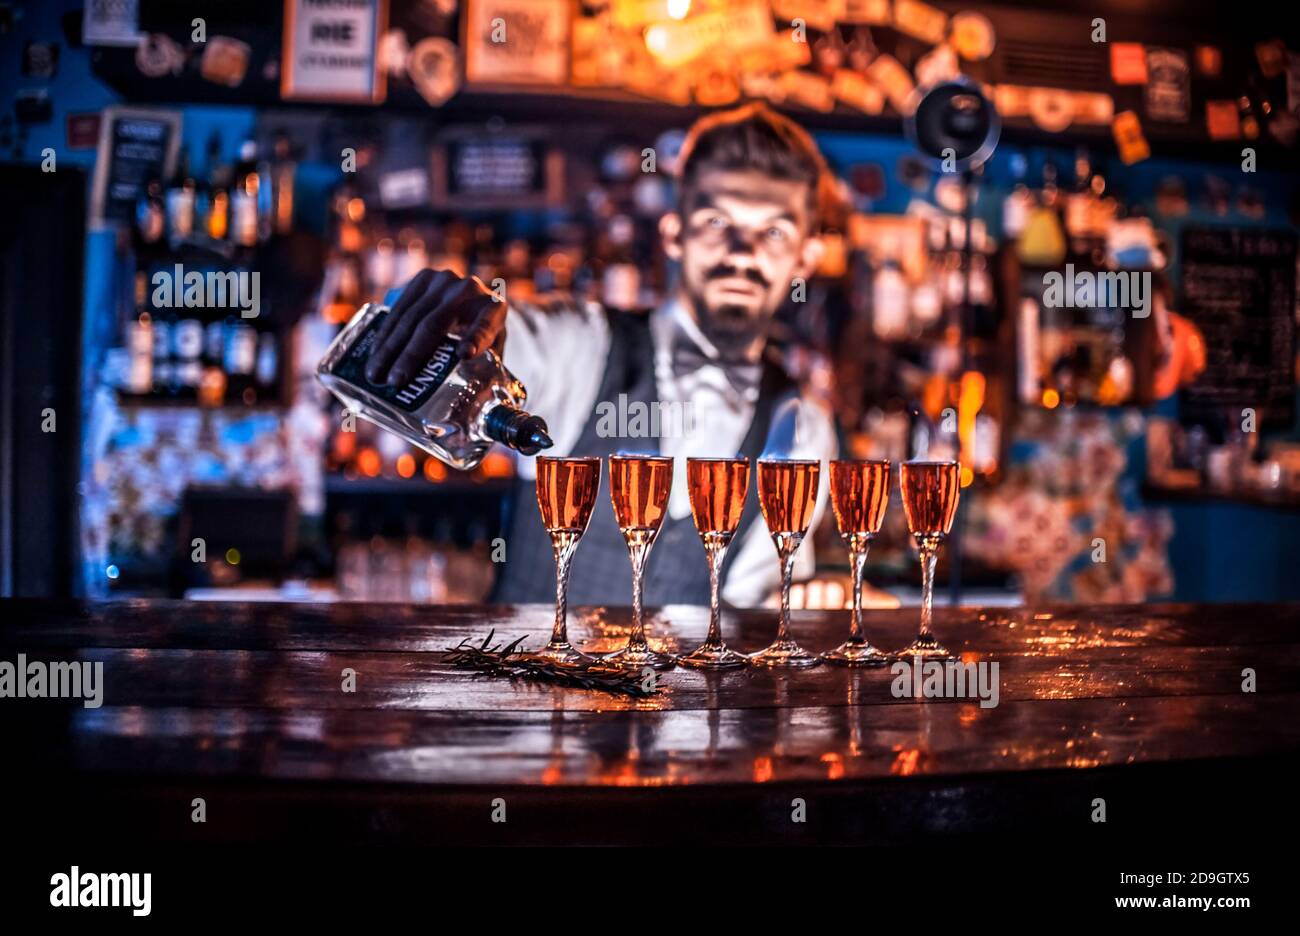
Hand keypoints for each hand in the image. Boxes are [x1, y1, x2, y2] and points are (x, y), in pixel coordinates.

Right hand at [364, 268, 506, 385]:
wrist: (475, 301)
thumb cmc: (483, 340)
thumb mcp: (491, 355)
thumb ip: (481, 376)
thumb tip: (465, 418)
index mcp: (494, 310)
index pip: (485, 326)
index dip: (475, 339)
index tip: (465, 355)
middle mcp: (471, 290)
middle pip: (433, 325)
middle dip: (410, 356)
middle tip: (394, 382)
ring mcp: (445, 281)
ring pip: (410, 317)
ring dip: (389, 348)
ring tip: (375, 374)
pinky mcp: (424, 278)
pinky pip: (398, 307)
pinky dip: (385, 333)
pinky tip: (374, 352)